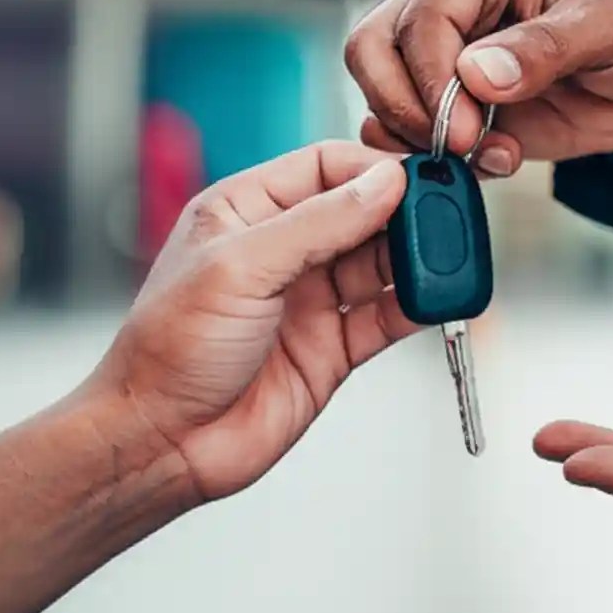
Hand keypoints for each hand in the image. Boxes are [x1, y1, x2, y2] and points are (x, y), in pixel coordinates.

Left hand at [92, 141, 418, 500]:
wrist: (163, 444)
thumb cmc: (169, 351)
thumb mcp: (241, 267)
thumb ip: (318, 223)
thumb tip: (383, 183)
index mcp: (247, 212)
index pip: (325, 167)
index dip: (373, 168)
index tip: (417, 174)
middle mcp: (283, 252)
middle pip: (363, 213)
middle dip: (406, 212)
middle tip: (446, 213)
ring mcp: (311, 300)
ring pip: (382, 264)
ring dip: (417, 259)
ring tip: (449, 255)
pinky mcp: (333, 348)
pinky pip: (387, 317)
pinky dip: (418, 307)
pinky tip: (441, 297)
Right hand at [345, 0, 612, 176]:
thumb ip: (547, 48)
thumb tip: (476, 74)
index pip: (421, 16)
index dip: (433, 79)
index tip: (471, 128)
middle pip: (372, 49)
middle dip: (409, 107)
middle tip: (466, 145)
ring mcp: (446, 53)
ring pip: (378, 91)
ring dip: (421, 138)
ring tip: (492, 154)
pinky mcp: (455, 103)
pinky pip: (407, 131)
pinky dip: (436, 160)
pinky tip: (494, 161)